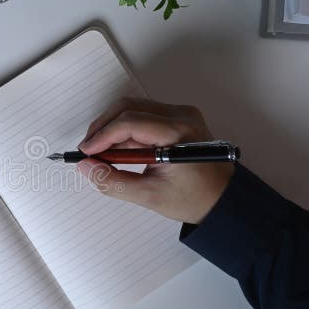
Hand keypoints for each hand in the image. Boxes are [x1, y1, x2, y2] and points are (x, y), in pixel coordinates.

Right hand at [77, 98, 233, 223]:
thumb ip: (113, 181)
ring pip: (133, 109)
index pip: (130, 123)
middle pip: (128, 108)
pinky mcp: (178, 118)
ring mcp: (181, 114)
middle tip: (88, 151)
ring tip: (101, 152)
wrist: (224, 199)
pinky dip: (125, 130)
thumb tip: (85, 166)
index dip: (102, 136)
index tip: (85, 152)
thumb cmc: (193, 199)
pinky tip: (118, 149)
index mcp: (179, 133)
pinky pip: (143, 115)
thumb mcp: (149, 196)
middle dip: (103, 128)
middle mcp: (181, 116)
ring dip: (112, 128)